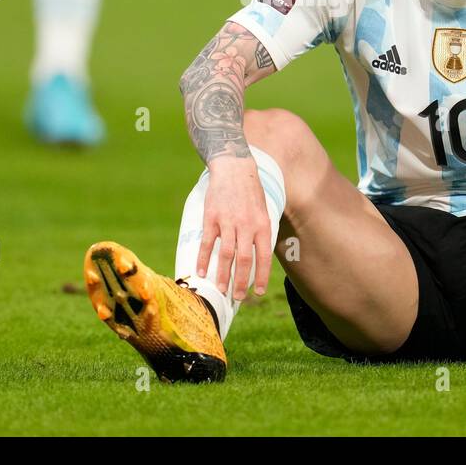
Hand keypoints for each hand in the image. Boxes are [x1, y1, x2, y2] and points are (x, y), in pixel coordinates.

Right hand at [196, 156, 272, 300]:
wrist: (234, 167)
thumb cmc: (251, 192)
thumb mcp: (264, 210)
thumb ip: (262, 232)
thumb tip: (260, 258)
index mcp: (262, 225)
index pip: (263, 257)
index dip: (261, 277)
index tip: (258, 292)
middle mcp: (246, 225)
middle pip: (244, 260)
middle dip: (241, 282)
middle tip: (237, 297)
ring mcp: (228, 222)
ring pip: (226, 255)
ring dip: (223, 275)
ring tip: (221, 289)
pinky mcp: (211, 217)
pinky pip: (207, 242)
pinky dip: (203, 259)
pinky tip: (201, 271)